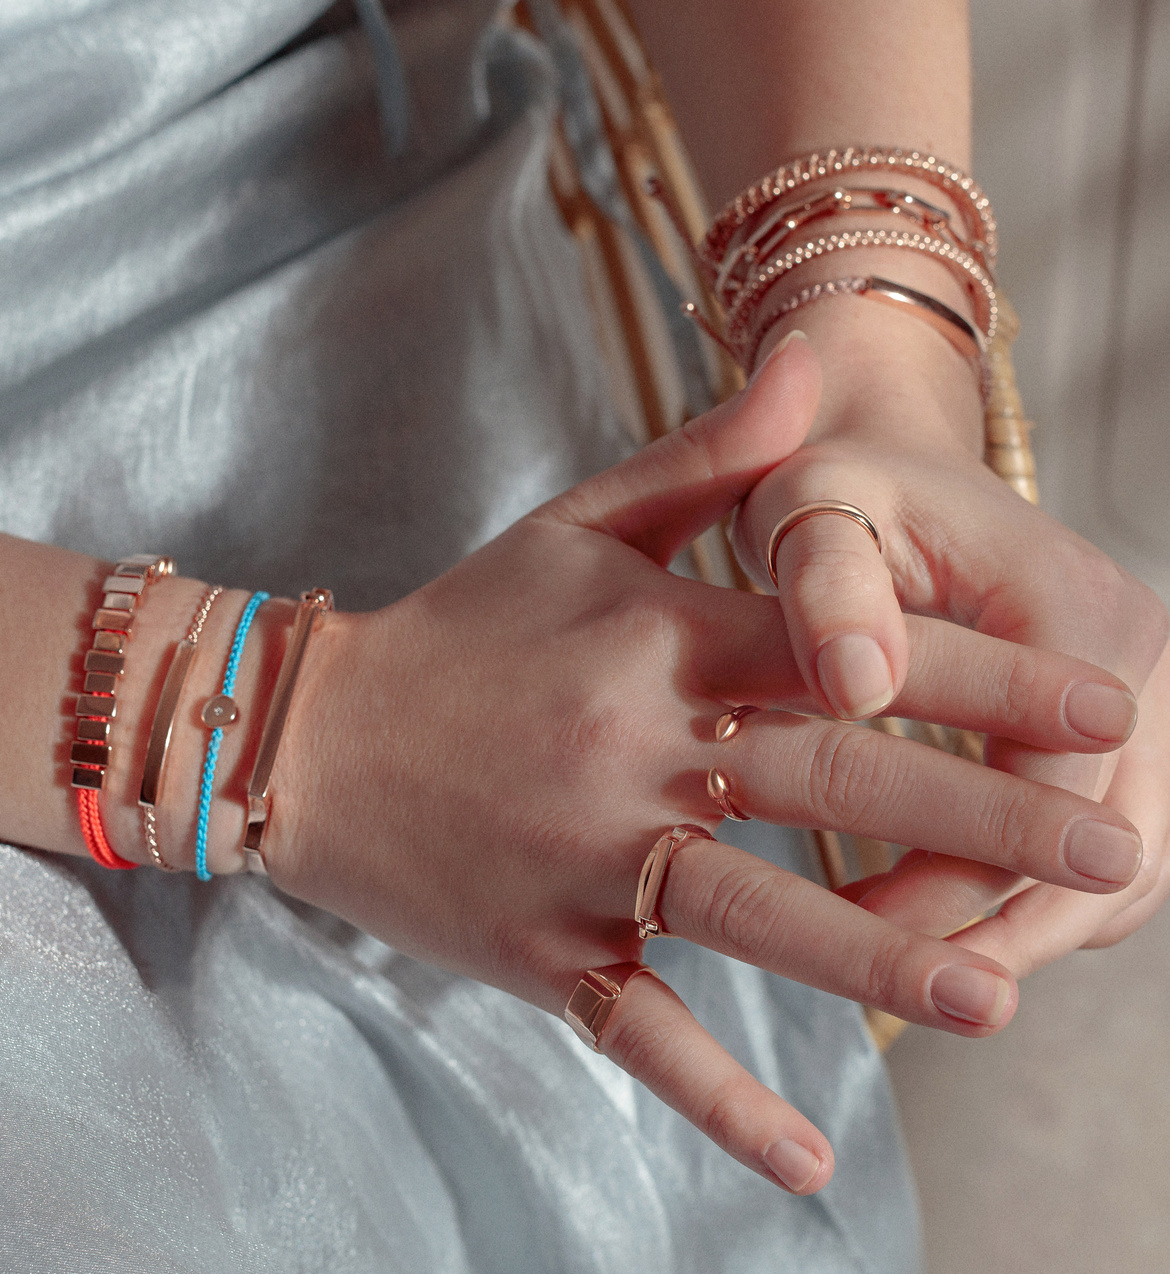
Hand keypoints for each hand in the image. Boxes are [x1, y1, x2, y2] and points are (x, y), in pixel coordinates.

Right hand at [259, 338, 1141, 1192]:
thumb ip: (710, 455)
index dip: (977, 673)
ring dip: (878, 957)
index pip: (840, 649)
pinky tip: (807, 1160)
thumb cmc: (463, 625)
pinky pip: (640, 1029)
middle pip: (829, 785)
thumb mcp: (580, 524)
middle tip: (1112, 850)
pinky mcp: (544, 946)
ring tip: (998, 993)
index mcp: (657, 640)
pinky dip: (720, 1097)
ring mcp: (588, 859)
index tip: (1098, 706)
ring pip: (752, 914)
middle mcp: (632, 750)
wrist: (313, 735)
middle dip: (982, 816)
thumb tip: (814, 357)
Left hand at [733, 307, 1168, 957]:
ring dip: (1021, 925)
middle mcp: (1133, 663)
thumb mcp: (812, 509)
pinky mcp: (1108, 732)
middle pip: (1109, 851)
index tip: (861, 934)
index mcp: (1076, 614)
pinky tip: (936, 914)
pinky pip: (1095, 843)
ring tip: (905, 963)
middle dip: (1002, 930)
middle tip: (892, 983)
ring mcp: (1135, 701)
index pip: (1051, 792)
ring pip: (1117, 869)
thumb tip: (856, 686)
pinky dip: (1032, 894)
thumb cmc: (836, 485)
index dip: (962, 878)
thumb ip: (829, 588)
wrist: (882, 464)